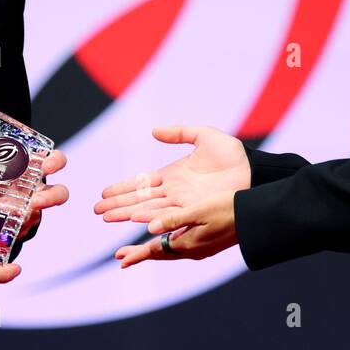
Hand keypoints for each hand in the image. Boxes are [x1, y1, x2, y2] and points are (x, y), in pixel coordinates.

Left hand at [0, 116, 67, 241]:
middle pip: (59, 190)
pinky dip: (20, 225)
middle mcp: (37, 188)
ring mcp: (33, 207)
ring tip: (28, 209)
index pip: (55, 160)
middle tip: (40, 194)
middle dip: (54, 194)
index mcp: (32, 168)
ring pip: (48, 210)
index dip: (56, 161)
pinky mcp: (23, 224)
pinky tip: (10, 224)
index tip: (48, 164)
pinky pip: (27, 226)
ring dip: (43, 208)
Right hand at [93, 125, 249, 224]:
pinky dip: (150, 217)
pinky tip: (134, 219)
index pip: (141, 183)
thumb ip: (180, 133)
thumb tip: (155, 131)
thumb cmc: (232, 155)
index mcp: (173, 175)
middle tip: (97, 211)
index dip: (123, 188)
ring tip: (107, 217)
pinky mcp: (193, 210)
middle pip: (139, 199)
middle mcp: (173, 192)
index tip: (104, 193)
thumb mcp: (203, 136)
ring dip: (127, 213)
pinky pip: (167, 215)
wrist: (252, 171)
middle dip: (117, 205)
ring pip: (148, 209)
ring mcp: (182, 203)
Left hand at [114, 192, 237, 266]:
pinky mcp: (208, 243)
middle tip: (122, 257)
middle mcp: (192, 250)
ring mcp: (201, 248)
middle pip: (161, 254)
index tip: (120, 259)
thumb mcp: (200, 211)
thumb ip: (174, 219)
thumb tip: (148, 228)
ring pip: (171, 252)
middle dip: (140, 254)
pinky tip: (169, 241)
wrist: (256, 218)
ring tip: (139, 251)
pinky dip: (167, 245)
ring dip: (153, 250)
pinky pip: (181, 247)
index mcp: (188, 243)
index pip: (156, 250)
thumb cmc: (229, 209)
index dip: (137, 253)